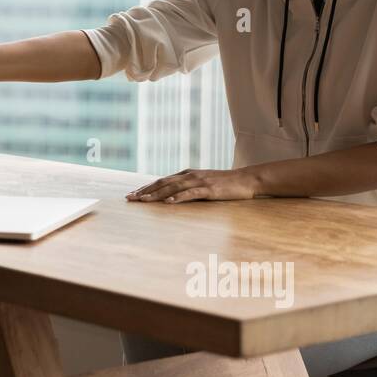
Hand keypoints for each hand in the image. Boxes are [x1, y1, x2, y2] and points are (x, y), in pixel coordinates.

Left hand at [126, 168, 259, 203]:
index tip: (133, 194)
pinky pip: (191, 194)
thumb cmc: (224, 184)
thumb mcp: (202, 183)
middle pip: (162, 183)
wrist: (246, 179)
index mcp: (186, 174)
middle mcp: (189, 176)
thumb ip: (188, 187)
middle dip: (145, 191)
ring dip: (157, 194)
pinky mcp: (208, 189)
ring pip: (173, 188)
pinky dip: (178, 197)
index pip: (161, 181)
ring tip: (144, 201)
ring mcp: (199, 181)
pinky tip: (169, 202)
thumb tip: (172, 195)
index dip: (146, 187)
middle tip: (130, 198)